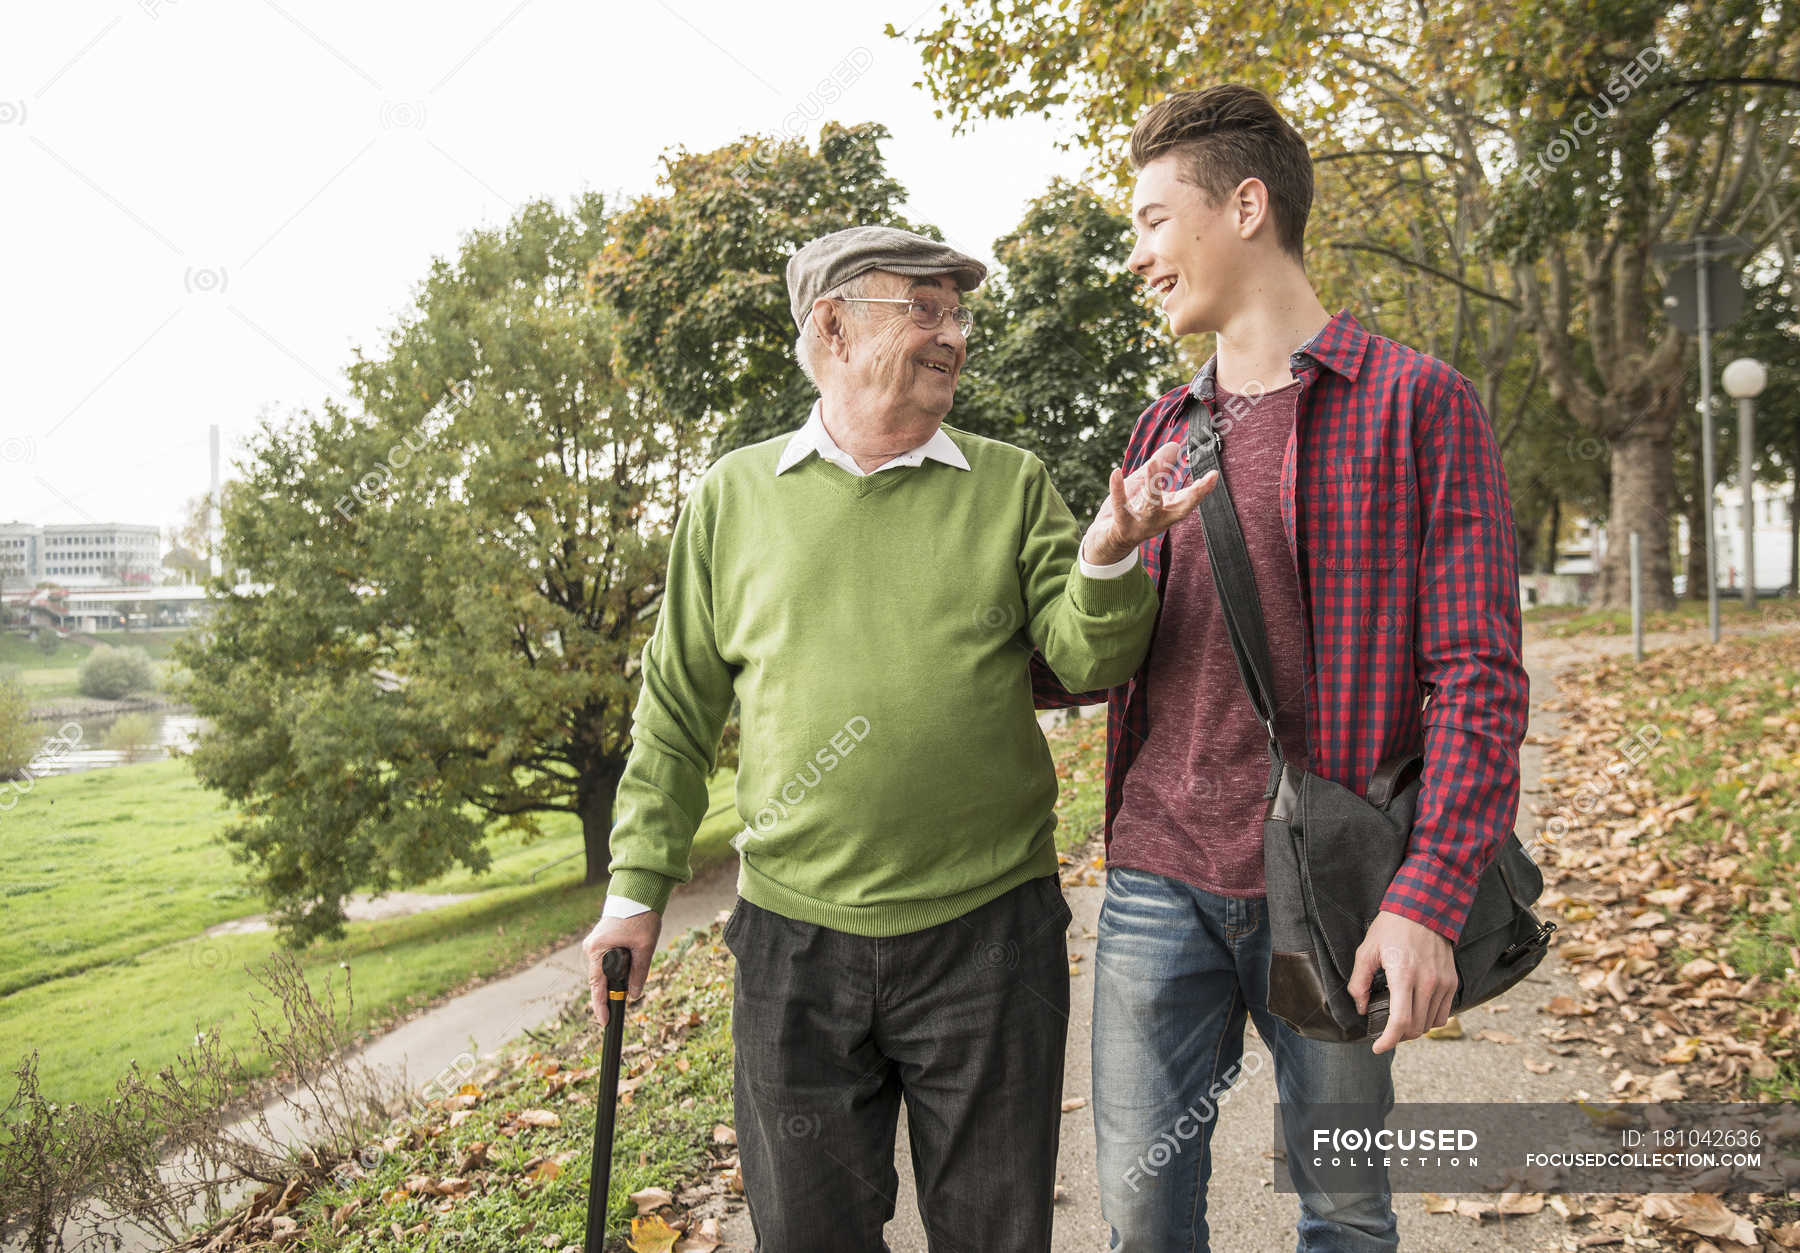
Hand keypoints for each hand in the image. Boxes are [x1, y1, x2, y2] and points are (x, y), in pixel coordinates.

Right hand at [581, 910, 660, 1027]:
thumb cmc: (641, 916)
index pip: (596, 985)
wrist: (638, 893)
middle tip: (623, 1002)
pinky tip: (628, 965)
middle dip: (611, 991)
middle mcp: (591, 947)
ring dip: (615, 978)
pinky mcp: (600, 940)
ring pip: (602, 970)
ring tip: (632, 974)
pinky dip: (614, 968)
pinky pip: (604, 961)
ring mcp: (594, 943)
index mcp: (598, 949)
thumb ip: (639, 972)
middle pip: (598, 979)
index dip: (600, 1006)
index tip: (605, 1021)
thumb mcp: (644, 947)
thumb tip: (634, 995)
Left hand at [1081, 441, 1219, 565]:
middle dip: (1194, 496)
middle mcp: (1160, 519)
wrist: (1108, 542)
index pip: (1191, 499)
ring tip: (1152, 462)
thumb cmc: (1132, 510)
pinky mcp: (1122, 525)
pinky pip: (1120, 506)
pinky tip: (1116, 472)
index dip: (1203, 489)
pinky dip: (1118, 489)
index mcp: (1169, 510)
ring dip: (1153, 485)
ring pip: (1151, 505)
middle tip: (1203, 481)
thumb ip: (1162, 466)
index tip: (1214, 475)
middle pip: (1181, 508)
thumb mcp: (1147, 487)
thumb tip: (1176, 445)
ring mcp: (1142, 524)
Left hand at [1348, 909, 1457, 1052]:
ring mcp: (1443, 983)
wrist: (1424, 908)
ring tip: (1400, 1022)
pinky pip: (1444, 1013)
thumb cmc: (1392, 927)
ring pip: (1430, 1023)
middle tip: (1385, 1032)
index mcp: (1404, 976)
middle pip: (1415, 1028)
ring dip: (1414, 1029)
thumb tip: (1362, 1007)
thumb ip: (1360, 981)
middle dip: (1398, 1036)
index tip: (1377, 1047)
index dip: (1388, 1041)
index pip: (1400, 1022)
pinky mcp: (1452, 981)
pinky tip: (1417, 1011)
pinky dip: (1430, 1019)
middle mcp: (1427, 983)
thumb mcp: (1367, 951)